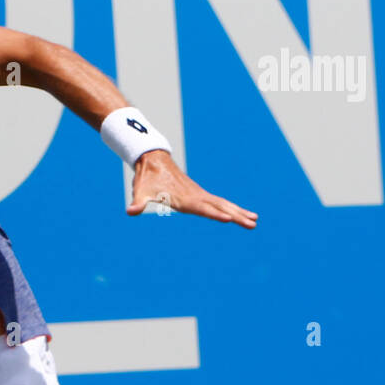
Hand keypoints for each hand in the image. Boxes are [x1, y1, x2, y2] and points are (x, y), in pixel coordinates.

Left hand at [128, 150, 257, 228]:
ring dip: (239, 212)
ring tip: (255, 221)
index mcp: (183, 198)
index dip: (214, 214)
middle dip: (236, 215)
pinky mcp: (200, 194)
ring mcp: (199, 194)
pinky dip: (232, 208)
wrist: (154, 160)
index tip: (229, 219)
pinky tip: (242, 214)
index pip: (201, 208)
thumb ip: (138, 203)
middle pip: (219, 207)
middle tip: (252, 224)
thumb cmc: (147, 179)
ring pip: (223, 204)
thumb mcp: (140, 192)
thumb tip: (130, 211)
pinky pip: (220, 202)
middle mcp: (195, 196)